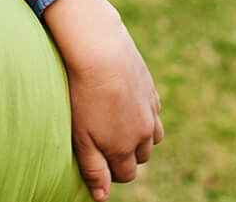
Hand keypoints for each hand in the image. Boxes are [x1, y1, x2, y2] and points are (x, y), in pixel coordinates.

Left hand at [43, 0, 163, 200]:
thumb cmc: (84, 94)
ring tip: (119, 122)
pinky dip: (144, 112)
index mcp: (125, 147)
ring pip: (153, 136)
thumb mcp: (81, 137)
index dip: (113, 171)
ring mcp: (150, 110)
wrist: (100, 49)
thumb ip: (93, 169)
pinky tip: (127, 101)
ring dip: (140, 135)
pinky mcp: (151, 88)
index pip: (126, 174)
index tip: (100, 159)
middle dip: (128, 154)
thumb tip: (102, 198)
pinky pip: (154, 110)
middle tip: (107, 139)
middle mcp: (143, 132)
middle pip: (142, 156)